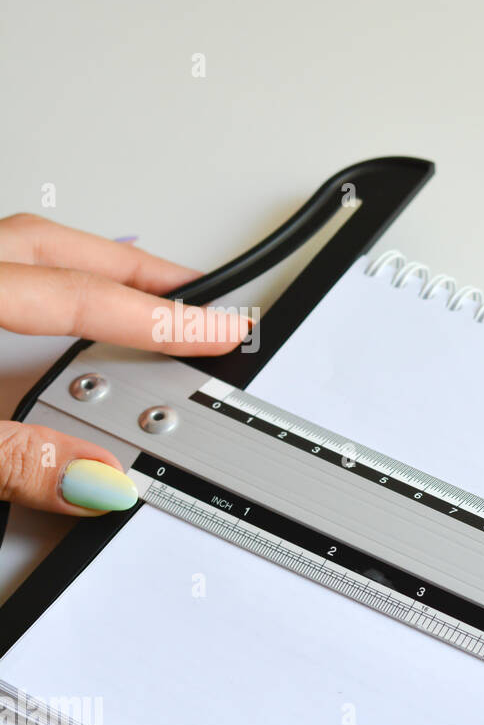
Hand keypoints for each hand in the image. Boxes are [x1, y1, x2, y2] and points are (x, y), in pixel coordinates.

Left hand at [0, 214, 246, 514]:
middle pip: (60, 248)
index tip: (223, 331)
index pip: (81, 299)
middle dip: (143, 273)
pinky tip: (52, 307)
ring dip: (93, 270)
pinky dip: (41, 278)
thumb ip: (19, 461)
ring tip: (146, 296)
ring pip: (26, 246)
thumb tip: (99, 478)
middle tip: (205, 297)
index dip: (161, 321)